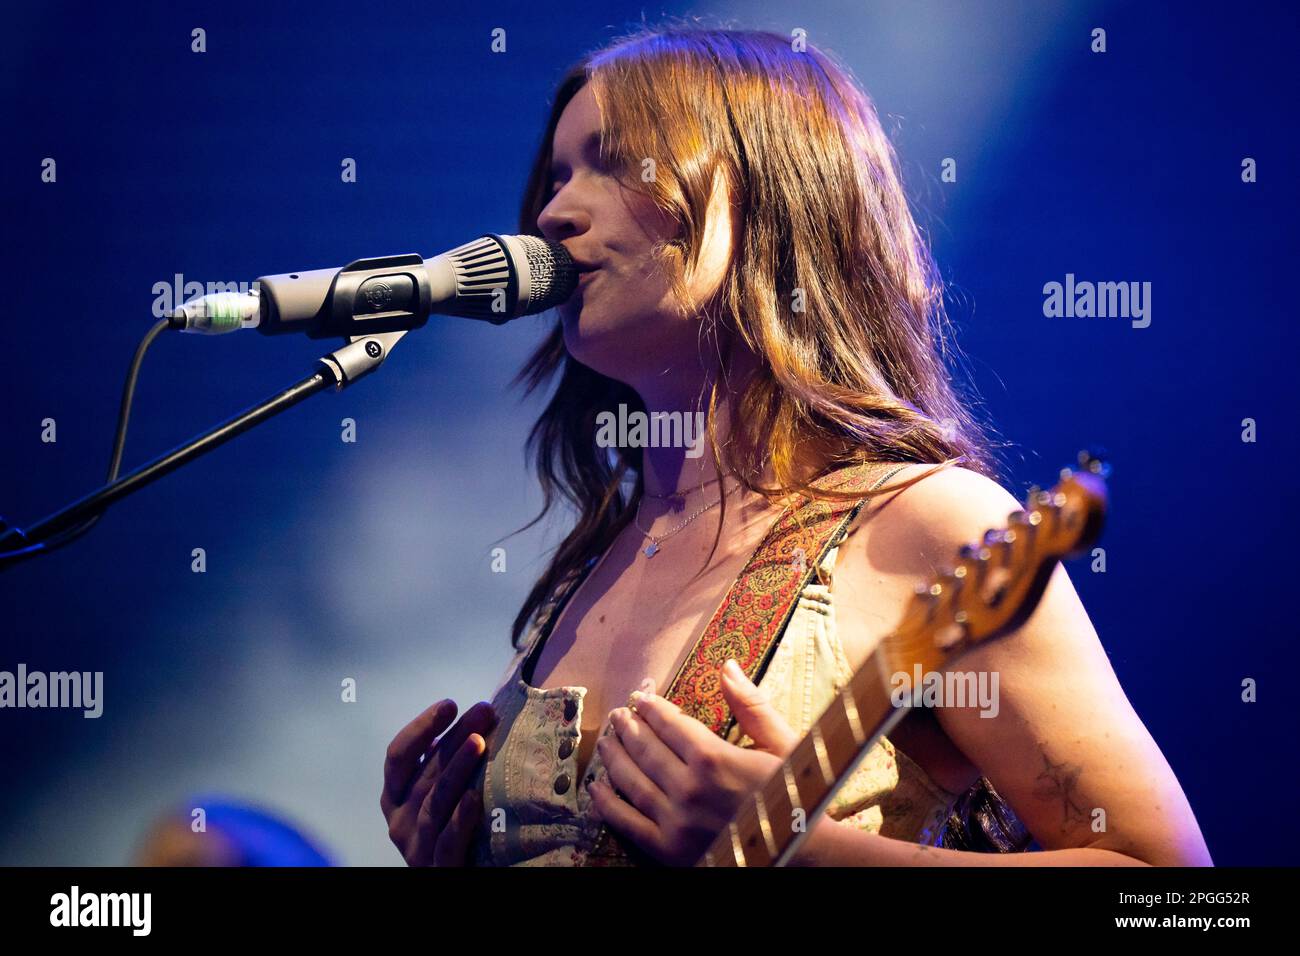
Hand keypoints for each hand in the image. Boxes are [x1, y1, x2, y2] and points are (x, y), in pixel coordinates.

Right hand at [381, 699, 496, 865]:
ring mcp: (416, 847)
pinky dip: (459, 820)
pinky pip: (447, 843)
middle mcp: (398, 821)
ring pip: (435, 803)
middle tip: (483, 710)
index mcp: (395, 797)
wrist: (456, 871)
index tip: (450, 704)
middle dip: (454, 738)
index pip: (398, 756)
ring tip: (479, 741)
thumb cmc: (451, 825)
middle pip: (425, 773)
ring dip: (457, 769)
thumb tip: (476, 715)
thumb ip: (443, 763)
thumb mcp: (439, 791)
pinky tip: (475, 797)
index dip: (422, 728)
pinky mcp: (439, 869)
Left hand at [589, 659, 798, 865]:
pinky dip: (606, 803)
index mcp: (715, 759)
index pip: (670, 725)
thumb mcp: (781, 743)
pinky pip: (627, 822)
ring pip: (631, 781)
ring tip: (608, 740)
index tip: (641, 698)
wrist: (804, 854)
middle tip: (619, 714)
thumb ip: (750, 704)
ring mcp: (676, 823)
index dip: (652, 708)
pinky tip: (596, 787)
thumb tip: (726, 666)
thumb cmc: (793, 792)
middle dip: (629, 727)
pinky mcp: (668, 851)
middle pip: (646, 750)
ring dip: (615, 757)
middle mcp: (689, 789)